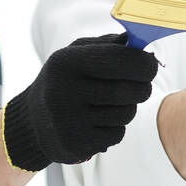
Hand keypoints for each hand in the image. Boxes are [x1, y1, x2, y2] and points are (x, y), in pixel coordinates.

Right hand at [3, 32, 158, 171]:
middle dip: (142, 88)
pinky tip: (97, 123)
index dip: (145, 64)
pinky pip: (117, 135)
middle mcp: (63, 91)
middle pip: (129, 90)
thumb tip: (142, 41)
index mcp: (66, 62)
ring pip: (126, 114)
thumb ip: (110, 44)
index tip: (151, 65)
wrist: (33, 121)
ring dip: (128, 109)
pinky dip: (115, 129)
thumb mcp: (77, 53)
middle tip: (141, 86)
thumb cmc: (66, 79)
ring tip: (111, 105)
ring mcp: (68, 121)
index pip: (121, 60)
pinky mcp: (75, 145)